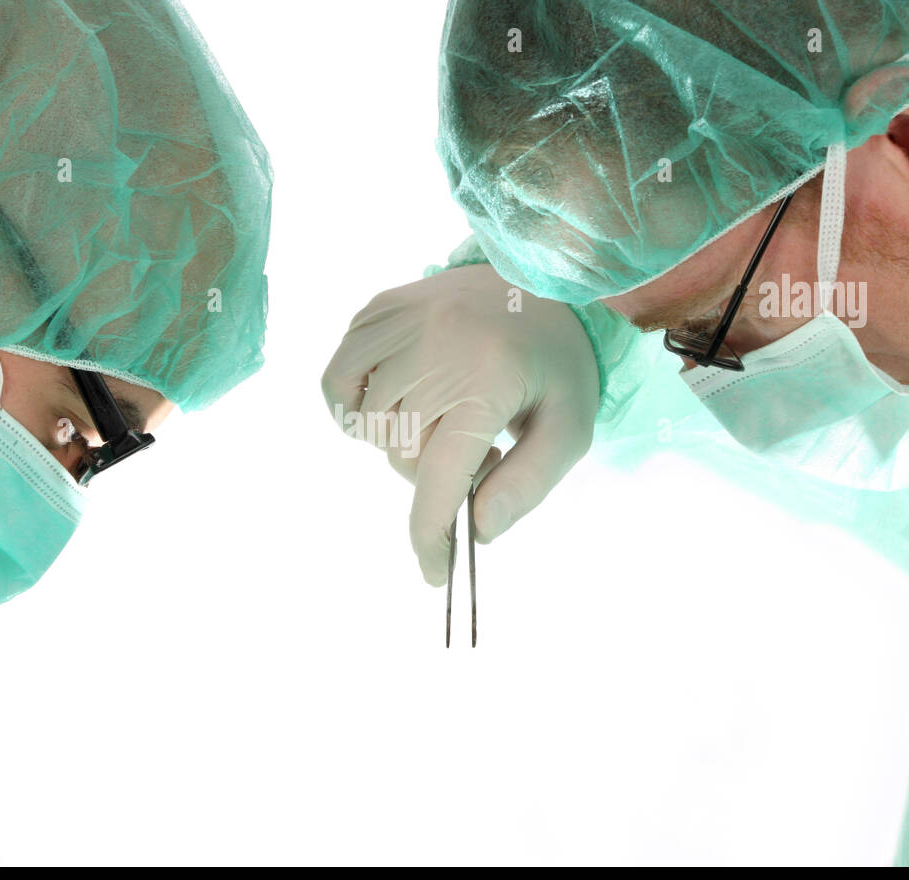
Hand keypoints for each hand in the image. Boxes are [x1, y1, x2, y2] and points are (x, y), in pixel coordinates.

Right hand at [322, 264, 599, 585]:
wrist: (544, 279)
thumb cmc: (557, 364)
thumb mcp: (569, 428)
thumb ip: (529, 484)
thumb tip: (479, 532)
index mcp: (488, 378)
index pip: (440, 475)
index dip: (431, 533)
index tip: (434, 572)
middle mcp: (436, 346)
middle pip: (401, 455)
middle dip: (432, 472)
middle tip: (476, 451)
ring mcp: (400, 323)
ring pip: (368, 425)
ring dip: (398, 440)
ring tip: (442, 419)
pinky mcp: (376, 311)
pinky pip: (338, 382)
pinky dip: (356, 406)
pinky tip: (397, 399)